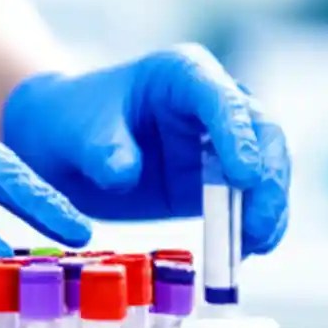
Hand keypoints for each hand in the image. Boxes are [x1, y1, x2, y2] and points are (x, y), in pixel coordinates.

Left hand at [1, 43, 289, 254]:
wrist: (59, 144)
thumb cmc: (71, 123)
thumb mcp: (78, 132)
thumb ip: (103, 150)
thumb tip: (125, 176)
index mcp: (183, 73)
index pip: (222, 99)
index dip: (239, 136)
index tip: (244, 175)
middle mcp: (213, 103)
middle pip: (262, 134)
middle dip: (268, 180)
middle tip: (258, 224)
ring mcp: (220, 143)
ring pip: (265, 170)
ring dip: (268, 209)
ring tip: (254, 246)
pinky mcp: (215, 181)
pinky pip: (246, 203)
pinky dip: (250, 228)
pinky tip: (244, 254)